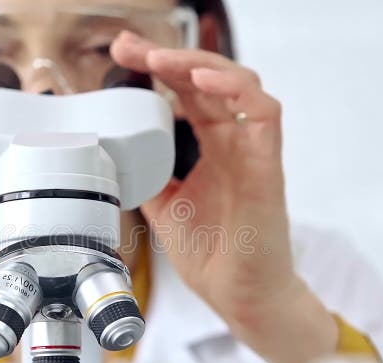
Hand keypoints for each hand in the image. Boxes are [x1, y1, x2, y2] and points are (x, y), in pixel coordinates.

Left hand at [111, 31, 337, 362]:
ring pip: (237, 84)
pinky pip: (263, 113)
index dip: (158, 67)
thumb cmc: (212, 253)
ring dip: (198, 66)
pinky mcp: (267, 164)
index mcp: (210, 146)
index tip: (124, 54)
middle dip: (169, 55)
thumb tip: (116, 153)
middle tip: (132, 48)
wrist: (237, 294)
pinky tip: (203, 83)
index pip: (185, 91)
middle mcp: (232, 140)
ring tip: (161, 60)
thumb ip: (148, 173)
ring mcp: (251, 149)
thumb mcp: (163, 204)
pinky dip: (235, 90)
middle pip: (206, 78)